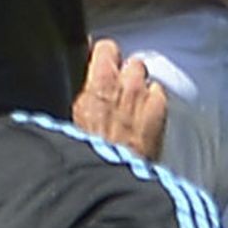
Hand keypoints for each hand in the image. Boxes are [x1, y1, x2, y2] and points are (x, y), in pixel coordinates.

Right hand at [71, 39, 166, 160]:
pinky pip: (160, 94)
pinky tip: (147, 117)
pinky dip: (154, 102)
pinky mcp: (160, 111)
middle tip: (115, 91)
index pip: (104, 49)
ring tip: (131, 105)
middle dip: (124, 73)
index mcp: (95, 83)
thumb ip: (78, 103)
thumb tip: (74, 104)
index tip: (98, 64)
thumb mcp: (68, 125)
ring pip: (146, 76)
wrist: (107, 178)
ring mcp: (144, 95)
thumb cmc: (84, 154)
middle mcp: (123, 83)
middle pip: (130, 61)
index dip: (102, 57)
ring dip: (140, 86)